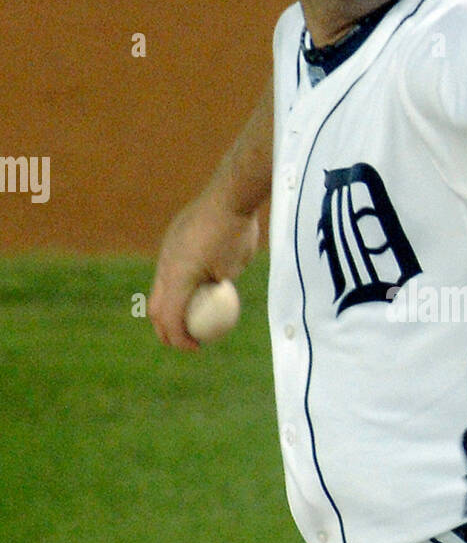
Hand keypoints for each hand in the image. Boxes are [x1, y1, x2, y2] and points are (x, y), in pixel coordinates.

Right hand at [148, 192, 258, 350]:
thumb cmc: (235, 234)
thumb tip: (215, 304)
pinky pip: (167, 271)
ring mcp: (165, 252)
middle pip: (156, 308)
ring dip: (170, 309)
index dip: (180, 339)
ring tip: (192, 319)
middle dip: (167, 330)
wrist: (229, 195)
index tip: (196, 347)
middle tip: (187, 341)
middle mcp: (165, 265)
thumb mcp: (231, 269)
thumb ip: (217, 288)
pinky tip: (197, 289)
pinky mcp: (171, 242)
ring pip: (159, 289)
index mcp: (177, 276)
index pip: (170, 318)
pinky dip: (176, 288)